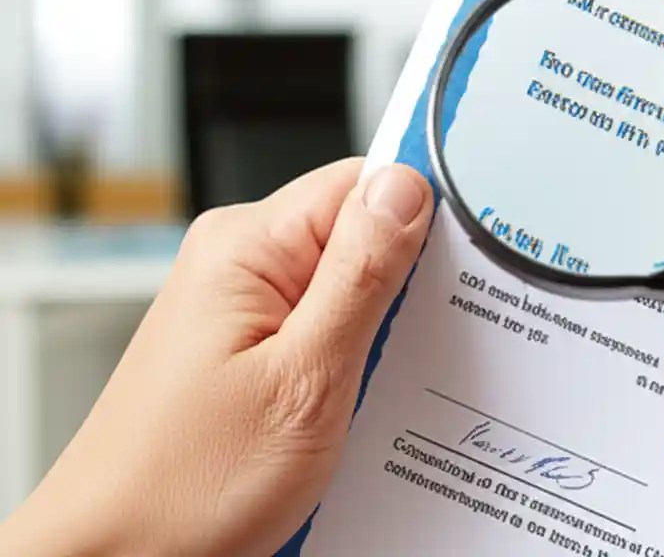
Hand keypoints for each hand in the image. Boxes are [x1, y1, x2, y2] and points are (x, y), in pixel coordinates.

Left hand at [0, 159, 433, 556]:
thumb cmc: (188, 486)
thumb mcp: (306, 378)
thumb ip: (361, 275)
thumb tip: (407, 188)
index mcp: (246, 246)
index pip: (363, 183)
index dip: (425, 216)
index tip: (469, 260)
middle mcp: (237, 262)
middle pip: (359, 235)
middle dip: (407, 286)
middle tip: (420, 348)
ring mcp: (239, 307)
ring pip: (347, 288)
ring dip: (381, 332)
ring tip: (382, 390)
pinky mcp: (245, 348)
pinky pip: (322, 327)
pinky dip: (354, 360)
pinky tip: (359, 404)